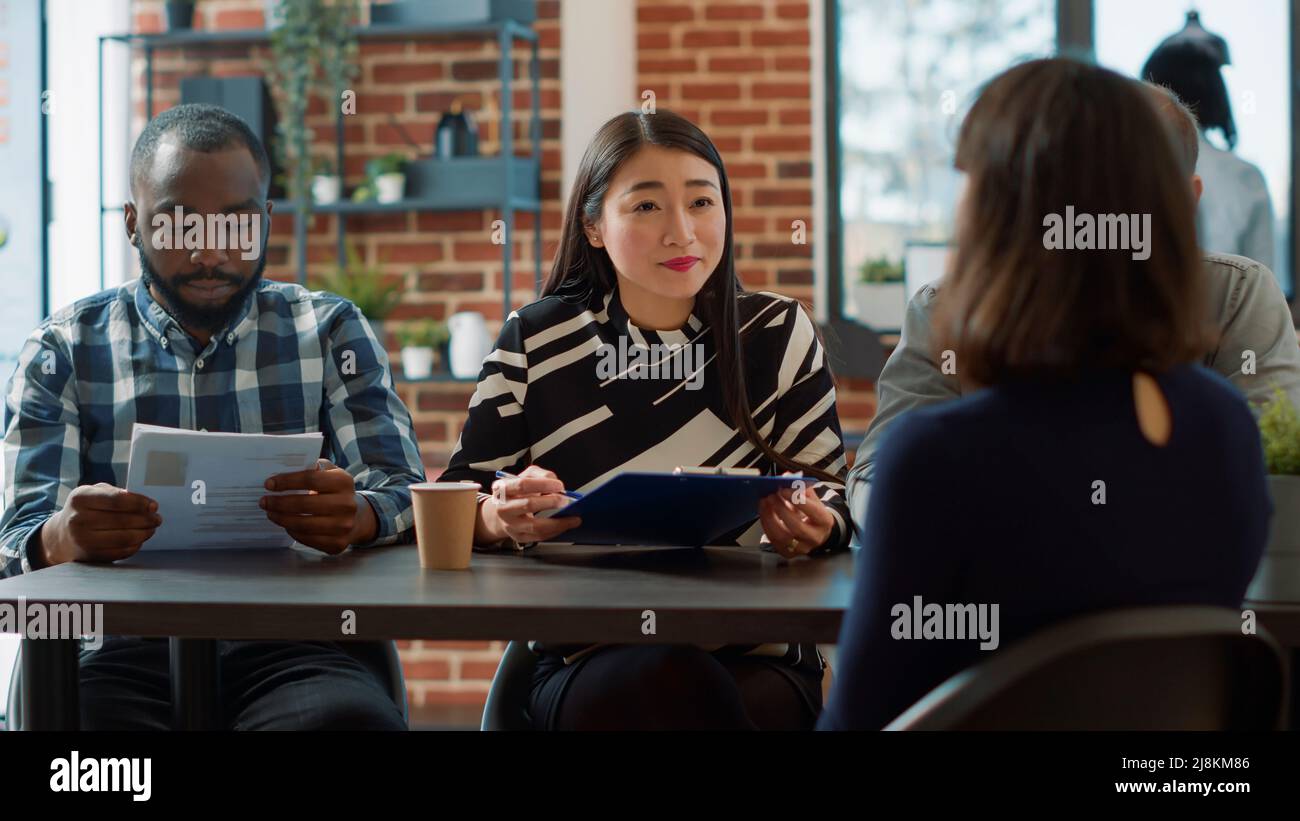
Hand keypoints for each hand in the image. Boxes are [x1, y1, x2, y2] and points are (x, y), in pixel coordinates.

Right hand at [38, 483, 161, 564]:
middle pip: (123, 520)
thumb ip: (117, 493)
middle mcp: (78, 520)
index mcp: (80, 498)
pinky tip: (140, 539)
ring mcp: (83, 540)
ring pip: (124, 538)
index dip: (139, 503)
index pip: (116, 500)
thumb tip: (146, 504)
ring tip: (151, 528)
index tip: (154, 505)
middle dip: (146, 520)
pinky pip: (121, 552)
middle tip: (157, 519)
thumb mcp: (94, 492)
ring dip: (144, 533)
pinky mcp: (90, 556)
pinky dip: (135, 545)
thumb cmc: (85, 509)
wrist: (62, 535)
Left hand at [261, 459, 371, 554]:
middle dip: (279, 503)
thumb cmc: (335, 492)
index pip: (311, 479)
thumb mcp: (330, 474)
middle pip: (305, 504)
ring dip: (282, 519)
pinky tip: (286, 524)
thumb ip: (312, 468)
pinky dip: (293, 532)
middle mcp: (347, 504)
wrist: (357, 518)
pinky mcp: (337, 544)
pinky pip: (308, 539)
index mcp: (344, 482)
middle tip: (264, 501)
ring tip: (271, 513)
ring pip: (304, 524)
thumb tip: (284, 468)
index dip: (287, 482)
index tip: (269, 484)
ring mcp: (344, 526)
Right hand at [480, 465, 580, 544]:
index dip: (543, 484)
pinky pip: (540, 536)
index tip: (559, 485)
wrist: (502, 512)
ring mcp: (510, 525)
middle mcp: (504, 508)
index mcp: (502, 489)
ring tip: (573, 518)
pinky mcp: (518, 537)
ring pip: (536, 526)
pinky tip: (565, 525)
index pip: (522, 485)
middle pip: (528, 505)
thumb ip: (540, 475)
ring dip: (558, 522)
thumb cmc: (516, 493)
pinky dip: (555, 531)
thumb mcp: (525, 477)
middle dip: (551, 502)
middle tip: (566, 500)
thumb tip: (555, 482)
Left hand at [759, 481, 833, 558]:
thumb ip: (801, 487)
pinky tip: (763, 511)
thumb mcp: (812, 499)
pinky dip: (766, 524)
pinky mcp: (788, 553)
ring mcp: (802, 548)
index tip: (784, 489)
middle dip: (781, 509)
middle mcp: (815, 538)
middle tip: (771, 495)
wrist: (815, 532)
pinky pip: (773, 540)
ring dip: (770, 517)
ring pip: (782, 536)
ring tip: (765, 501)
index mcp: (825, 522)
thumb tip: (787, 477)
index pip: (814, 512)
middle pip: (797, 527)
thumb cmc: (812, 512)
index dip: (798, 500)